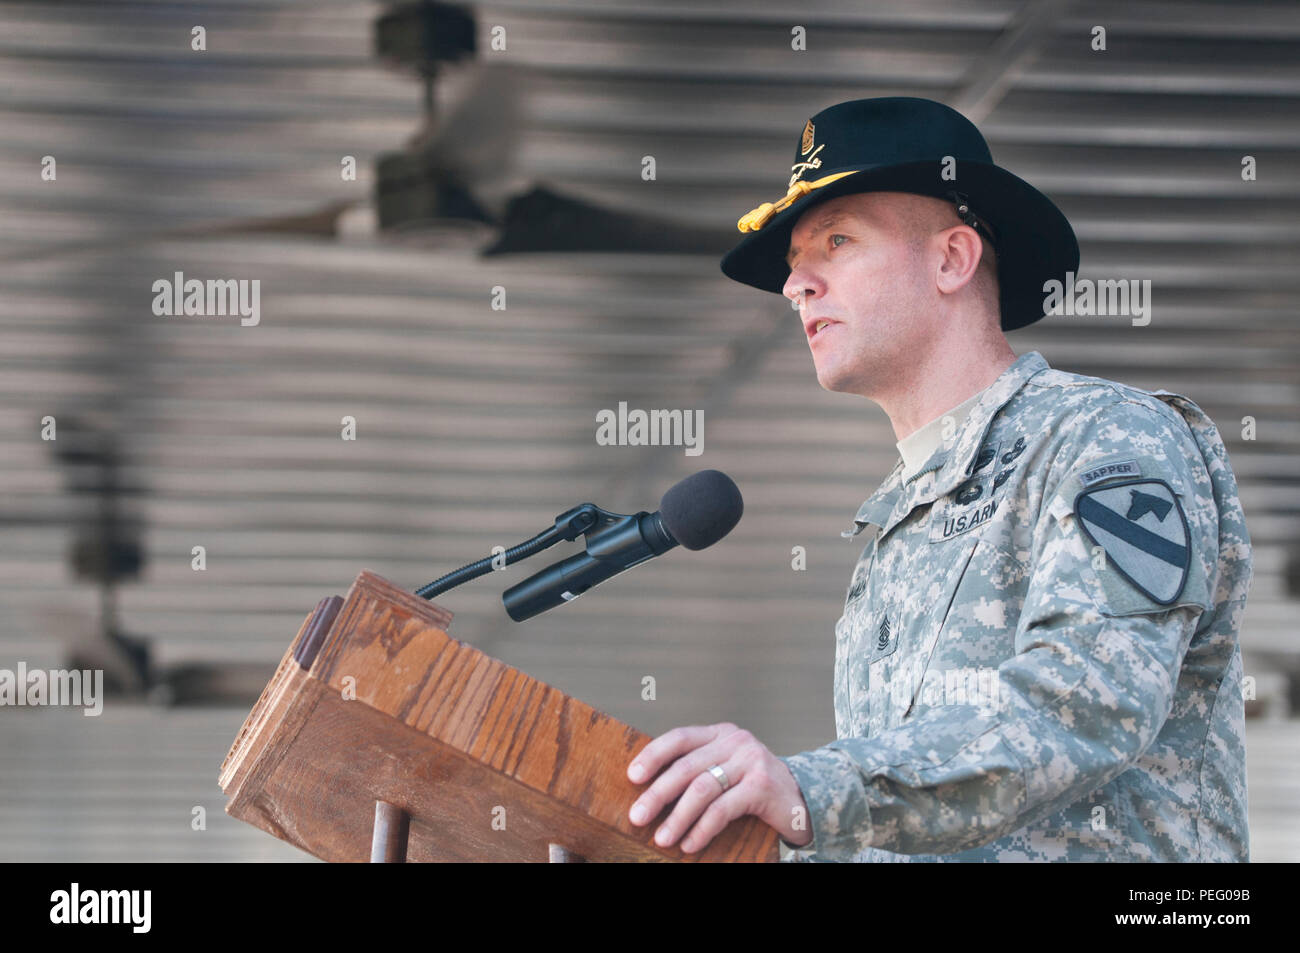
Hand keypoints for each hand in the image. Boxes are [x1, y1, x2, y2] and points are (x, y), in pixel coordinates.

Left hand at [626, 722, 811, 852]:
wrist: (805, 800)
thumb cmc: (756, 789)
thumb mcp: (727, 770)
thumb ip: (699, 770)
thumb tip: (651, 793)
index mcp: (721, 733)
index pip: (679, 737)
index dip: (653, 755)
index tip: (632, 777)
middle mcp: (735, 741)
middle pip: (686, 767)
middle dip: (657, 794)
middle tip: (637, 816)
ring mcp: (750, 761)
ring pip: (702, 789)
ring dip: (677, 817)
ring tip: (662, 838)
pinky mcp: (761, 785)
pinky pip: (722, 809)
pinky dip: (702, 829)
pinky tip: (690, 844)